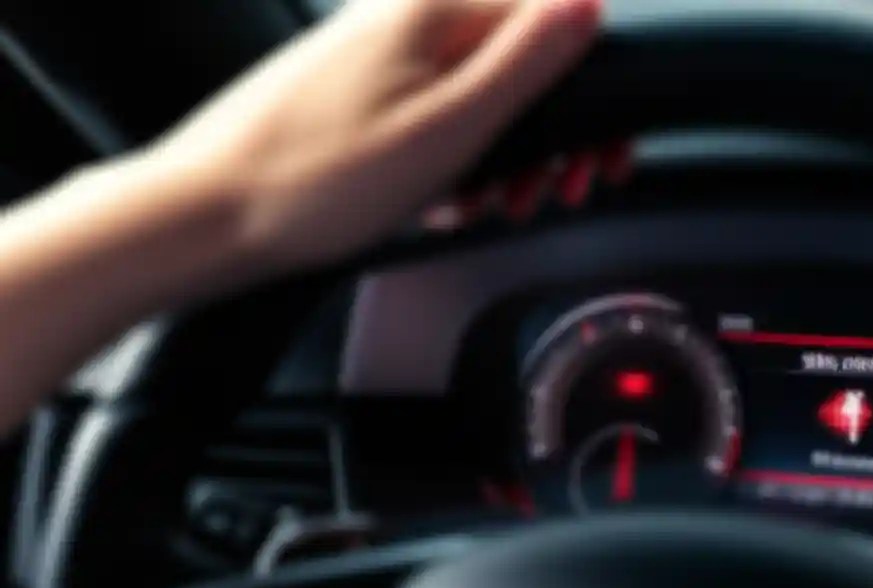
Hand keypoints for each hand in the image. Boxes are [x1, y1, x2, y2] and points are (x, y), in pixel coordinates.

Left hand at [142, 0, 602, 272]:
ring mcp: (373, 53)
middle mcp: (402, 18)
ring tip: (492, 206)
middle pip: (515, 59)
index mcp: (431, 10)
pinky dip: (452, 158)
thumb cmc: (317, 180)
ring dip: (501, 154)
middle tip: (552, 191)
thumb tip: (587, 5)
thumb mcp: (450, 126)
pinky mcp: (352, 91)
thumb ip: (526, 61)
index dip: (589, 91)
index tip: (599, 152)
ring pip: (473, 92)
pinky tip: (444, 202)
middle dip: (547, 132)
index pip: (550, 19)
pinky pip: (429, 112)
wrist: (207, 216)